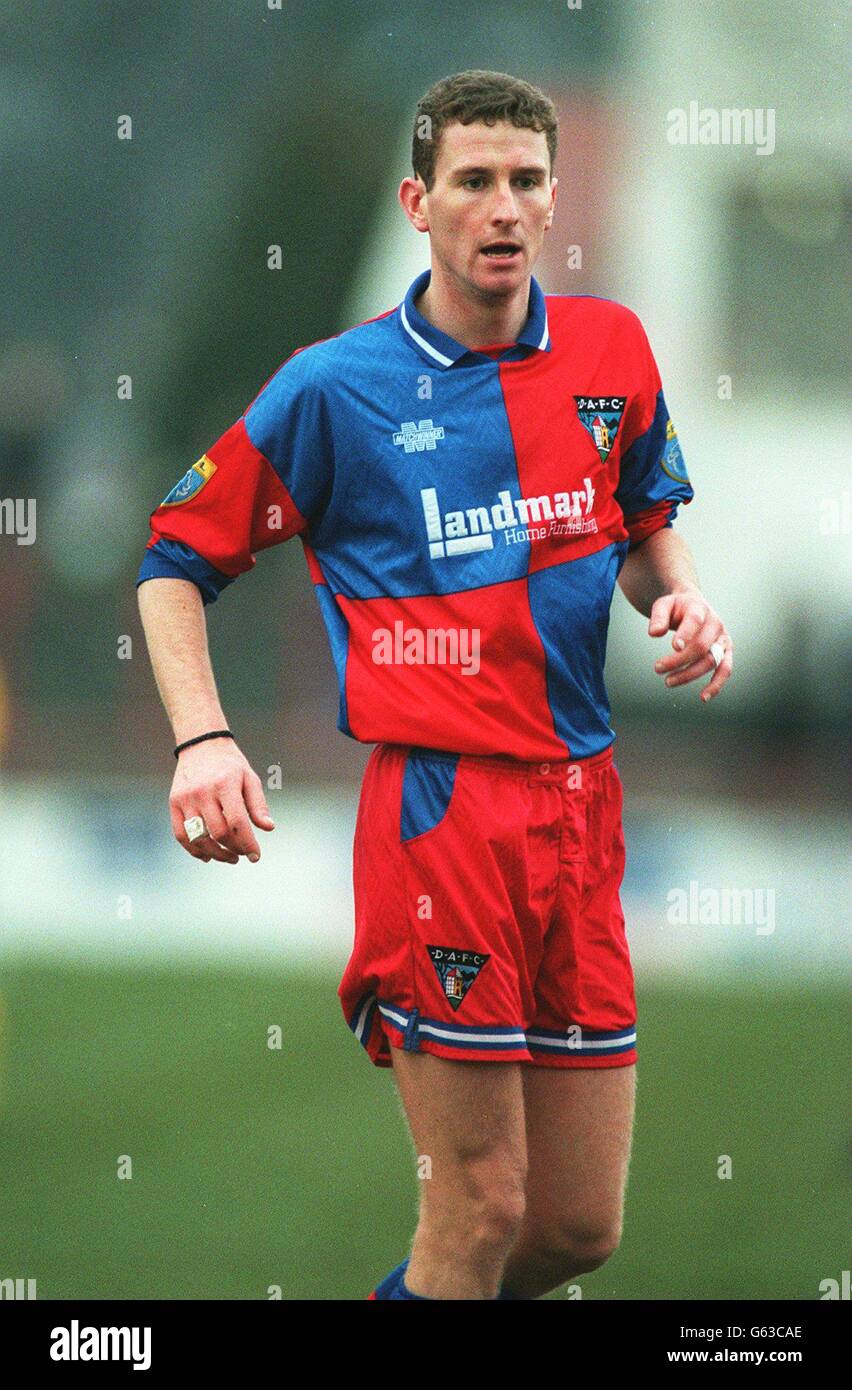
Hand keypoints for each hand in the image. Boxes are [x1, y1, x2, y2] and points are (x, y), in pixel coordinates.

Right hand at [169, 739, 275, 862]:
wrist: (202, 745)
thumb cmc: (230, 765)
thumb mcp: (250, 778)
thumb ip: (258, 805)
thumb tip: (268, 828)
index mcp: (225, 784)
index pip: (237, 822)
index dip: (248, 843)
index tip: (256, 856)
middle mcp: (203, 792)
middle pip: (219, 832)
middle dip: (234, 849)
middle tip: (243, 854)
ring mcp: (185, 798)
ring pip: (199, 838)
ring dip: (216, 854)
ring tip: (229, 858)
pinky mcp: (174, 803)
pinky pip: (181, 834)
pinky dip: (194, 850)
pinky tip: (208, 856)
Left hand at [648, 587, 732, 701]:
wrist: (694, 605)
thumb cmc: (677, 608)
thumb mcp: (663, 605)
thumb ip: (658, 617)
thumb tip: (654, 633)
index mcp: (700, 608)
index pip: (695, 621)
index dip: (686, 634)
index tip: (674, 646)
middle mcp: (715, 624)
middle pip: (701, 646)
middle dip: (679, 660)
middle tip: (657, 668)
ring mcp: (722, 639)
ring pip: (711, 661)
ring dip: (690, 674)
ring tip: (668, 682)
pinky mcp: (725, 652)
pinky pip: (725, 670)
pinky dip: (716, 685)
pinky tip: (703, 697)